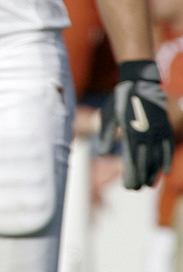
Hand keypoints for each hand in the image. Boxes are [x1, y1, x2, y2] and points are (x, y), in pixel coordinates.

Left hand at [98, 60, 173, 189]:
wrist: (139, 83)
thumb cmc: (120, 100)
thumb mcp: (109, 116)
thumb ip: (107, 136)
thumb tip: (103, 154)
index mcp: (130, 133)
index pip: (131, 161)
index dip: (131, 176)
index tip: (128, 187)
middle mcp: (146, 135)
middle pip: (145, 163)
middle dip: (140, 178)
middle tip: (135, 189)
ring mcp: (158, 132)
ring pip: (157, 159)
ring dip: (154, 173)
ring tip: (148, 185)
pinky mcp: (166, 128)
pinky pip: (168, 148)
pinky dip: (167, 160)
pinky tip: (165, 171)